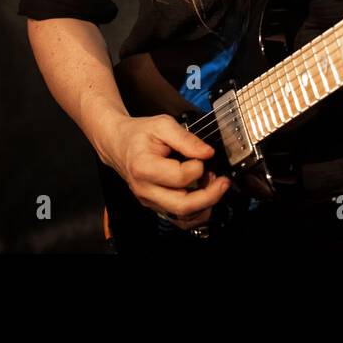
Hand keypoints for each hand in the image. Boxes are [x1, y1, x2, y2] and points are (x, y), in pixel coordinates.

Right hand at [100, 114, 230, 230]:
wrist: (118, 143)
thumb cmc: (138, 134)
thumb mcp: (162, 125)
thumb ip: (186, 138)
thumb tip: (207, 152)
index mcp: (144, 167)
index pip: (180, 177)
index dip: (199, 167)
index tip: (204, 156)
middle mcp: (145, 189)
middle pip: (182, 205)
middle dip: (209, 196)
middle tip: (223, 182)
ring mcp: (149, 200)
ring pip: (182, 217)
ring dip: (205, 205)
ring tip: (214, 187)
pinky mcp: (154, 205)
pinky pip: (178, 218)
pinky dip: (196, 212)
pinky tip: (204, 196)